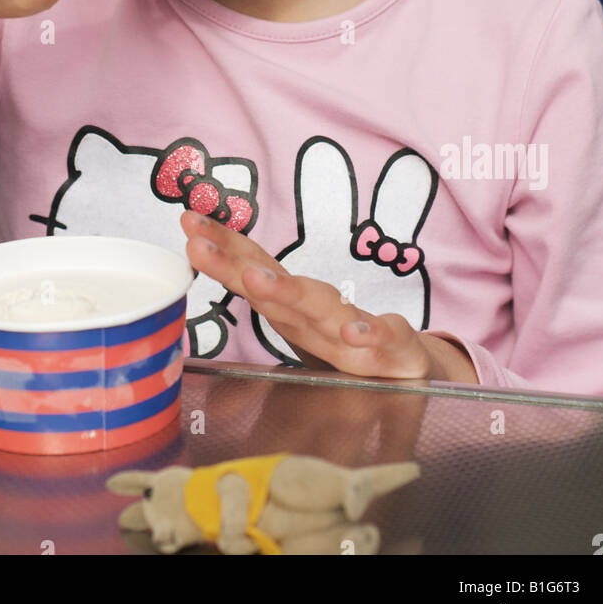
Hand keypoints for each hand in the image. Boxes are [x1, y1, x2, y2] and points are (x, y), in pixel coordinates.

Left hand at [181, 212, 473, 381]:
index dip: (222, 250)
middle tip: (199, 243)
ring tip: (256, 279)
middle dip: (235, 262)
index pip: (255, 270)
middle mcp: (322, 312)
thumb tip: (214, 378)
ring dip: (289, 291)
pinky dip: (371, 332)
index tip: (188, 225)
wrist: (414, 369)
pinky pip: (385, 338)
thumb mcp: (300, 347)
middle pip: (275, 283)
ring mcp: (360, 328)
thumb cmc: (349, 349)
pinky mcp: (398, 348)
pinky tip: (354, 330)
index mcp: (296, 308)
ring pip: (322, 306)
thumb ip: (261, 350)